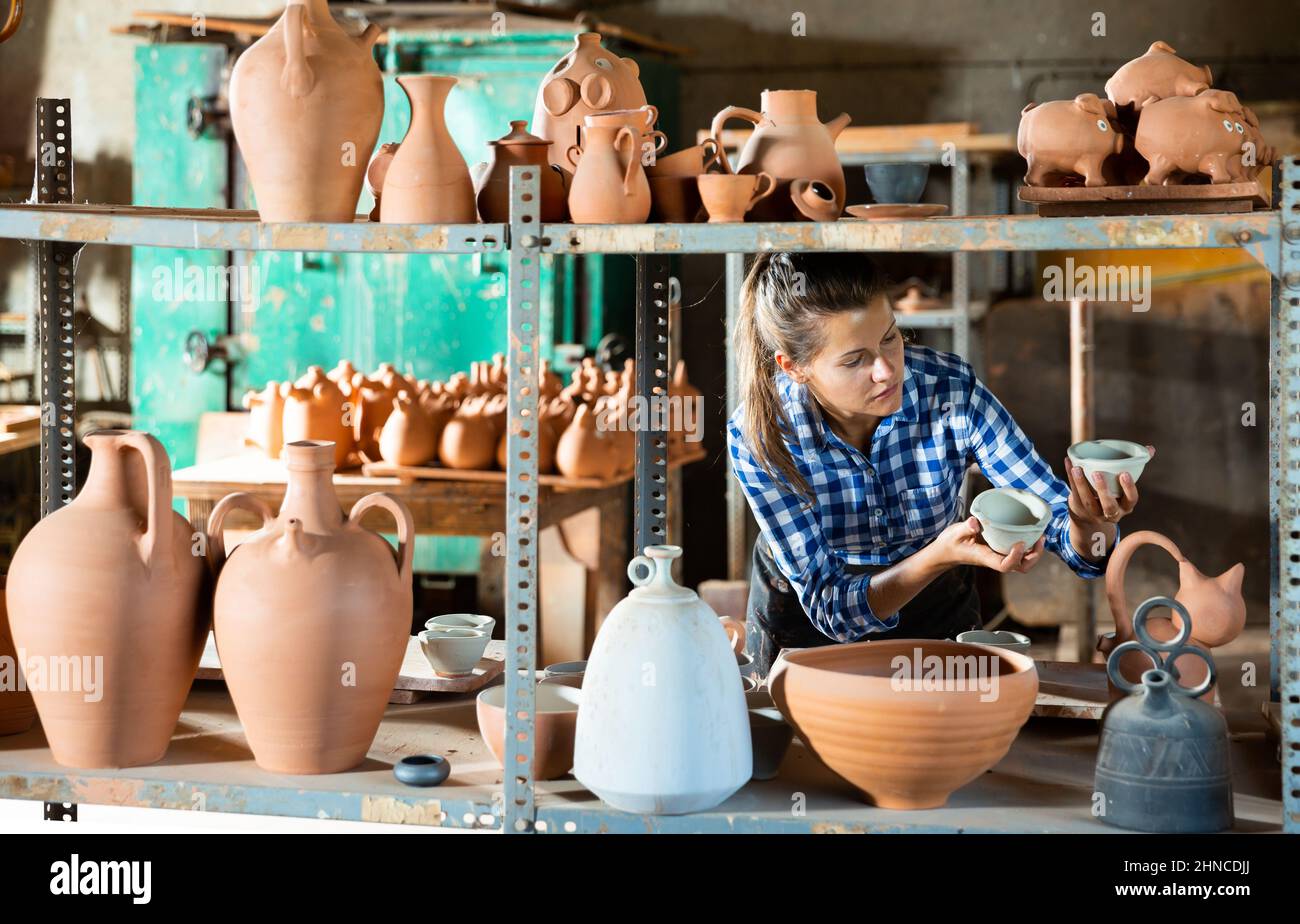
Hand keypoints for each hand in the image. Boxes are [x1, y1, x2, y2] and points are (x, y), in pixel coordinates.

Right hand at [928, 516, 1045, 573]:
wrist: (946, 552)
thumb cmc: (950, 544)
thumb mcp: (954, 533)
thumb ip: (965, 527)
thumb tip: (976, 522)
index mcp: (985, 558)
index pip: (1005, 566)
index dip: (1016, 557)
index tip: (1019, 542)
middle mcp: (995, 559)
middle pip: (1021, 567)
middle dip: (1034, 556)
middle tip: (1040, 538)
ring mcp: (999, 556)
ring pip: (1023, 562)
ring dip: (1034, 552)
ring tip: (1040, 535)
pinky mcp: (999, 551)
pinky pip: (1019, 554)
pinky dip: (1028, 546)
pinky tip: (1030, 532)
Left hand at [1065, 445, 1153, 529]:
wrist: (1089, 516)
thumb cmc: (1112, 493)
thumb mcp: (1124, 486)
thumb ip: (1135, 467)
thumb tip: (1150, 448)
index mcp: (1125, 506)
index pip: (1131, 499)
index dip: (1128, 488)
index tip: (1124, 473)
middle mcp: (1111, 514)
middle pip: (1108, 506)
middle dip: (1103, 490)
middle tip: (1097, 473)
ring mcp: (1094, 514)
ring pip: (1088, 501)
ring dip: (1082, 484)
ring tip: (1077, 468)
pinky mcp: (1079, 509)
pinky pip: (1074, 494)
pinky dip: (1070, 478)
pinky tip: (1069, 463)